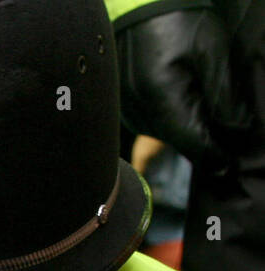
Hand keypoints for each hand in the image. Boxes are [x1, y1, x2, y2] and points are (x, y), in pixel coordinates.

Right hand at [116, 10, 249, 169]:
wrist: (140, 4)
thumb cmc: (179, 20)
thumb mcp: (212, 53)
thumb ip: (225, 96)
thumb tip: (237, 130)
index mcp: (161, 98)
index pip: (191, 142)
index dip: (213, 156)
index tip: (229, 165)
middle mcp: (138, 110)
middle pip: (176, 140)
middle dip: (201, 140)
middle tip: (225, 138)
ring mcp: (126, 108)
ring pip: (163, 132)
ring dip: (184, 127)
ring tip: (202, 109)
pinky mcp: (122, 103)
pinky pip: (150, 120)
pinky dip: (168, 117)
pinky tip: (179, 98)